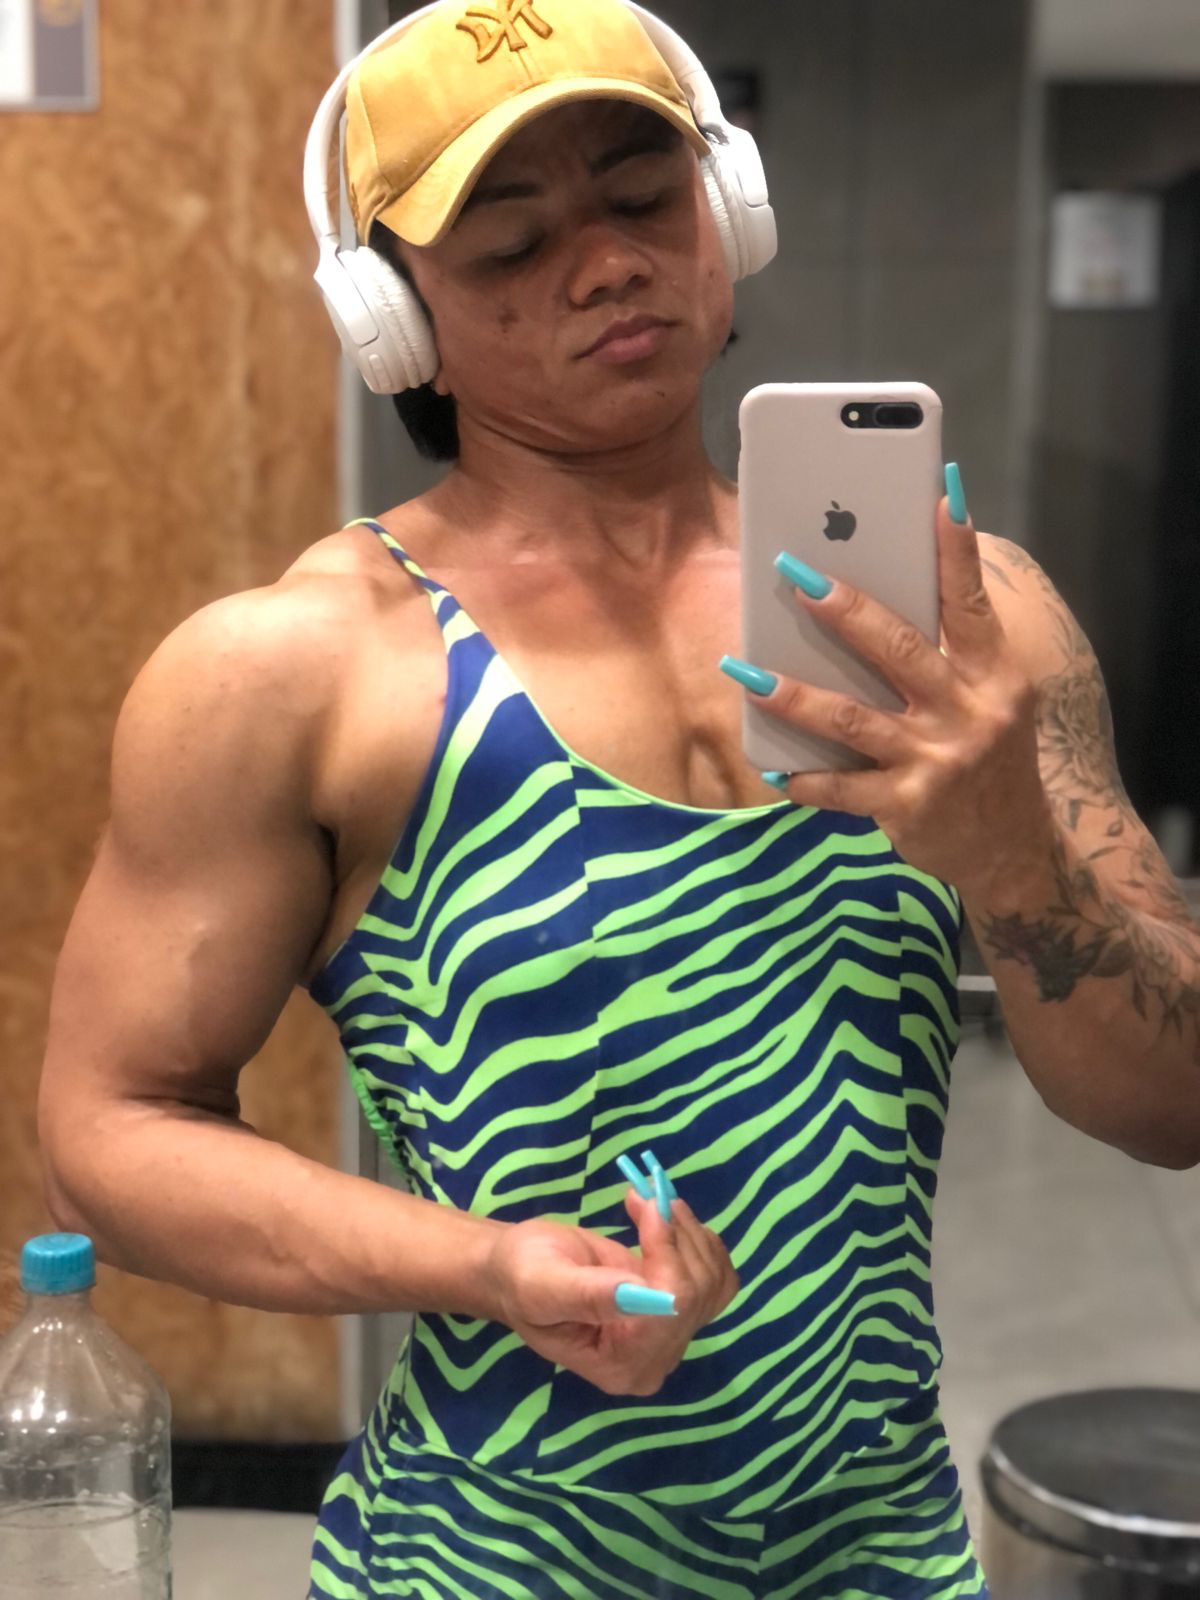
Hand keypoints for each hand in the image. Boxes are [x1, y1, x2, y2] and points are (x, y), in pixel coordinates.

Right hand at [482, 1185, 738, 1396]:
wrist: (520, 1270)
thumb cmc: (522, 1276)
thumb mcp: (542, 1284)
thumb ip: (588, 1295)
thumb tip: (640, 1294)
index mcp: (621, 1364)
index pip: (672, 1308)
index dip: (666, 1251)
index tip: (647, 1202)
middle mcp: (654, 1360)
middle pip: (698, 1293)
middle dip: (676, 1234)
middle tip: (645, 1193)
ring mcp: (671, 1338)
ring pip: (713, 1280)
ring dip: (688, 1231)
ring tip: (649, 1202)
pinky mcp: (681, 1313)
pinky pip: (718, 1277)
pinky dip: (700, 1241)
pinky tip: (667, 1221)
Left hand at [746, 482, 1054, 895]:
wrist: (1015, 850)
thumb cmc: (989, 757)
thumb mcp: (991, 699)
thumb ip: (949, 655)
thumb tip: (877, 601)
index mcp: (993, 673)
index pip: (970, 602)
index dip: (955, 550)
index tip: (936, 496)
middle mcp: (968, 711)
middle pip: (897, 649)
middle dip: (845, 610)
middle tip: (797, 575)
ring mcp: (937, 759)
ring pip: (853, 718)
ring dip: (795, 694)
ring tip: (748, 674)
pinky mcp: (909, 805)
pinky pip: (843, 789)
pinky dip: (807, 780)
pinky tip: (776, 769)